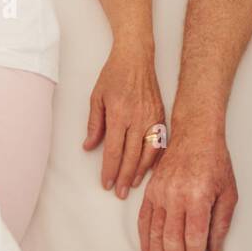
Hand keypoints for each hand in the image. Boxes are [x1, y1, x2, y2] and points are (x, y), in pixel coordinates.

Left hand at [82, 46, 166, 197]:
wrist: (136, 58)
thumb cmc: (114, 75)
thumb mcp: (97, 98)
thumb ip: (94, 124)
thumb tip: (89, 146)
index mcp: (119, 114)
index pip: (114, 150)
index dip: (110, 170)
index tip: (106, 183)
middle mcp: (137, 118)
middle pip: (132, 156)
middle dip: (125, 177)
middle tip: (120, 192)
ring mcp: (152, 117)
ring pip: (148, 153)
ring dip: (140, 171)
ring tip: (133, 185)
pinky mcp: (161, 116)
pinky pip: (159, 142)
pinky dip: (155, 158)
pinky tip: (150, 168)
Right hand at [137, 131, 236, 250]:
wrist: (195, 134)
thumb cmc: (215, 161)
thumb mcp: (229, 192)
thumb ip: (221, 223)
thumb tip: (214, 250)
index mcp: (198, 197)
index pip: (194, 237)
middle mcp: (176, 196)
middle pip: (171, 240)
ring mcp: (160, 193)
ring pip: (154, 233)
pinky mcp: (151, 191)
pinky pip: (144, 220)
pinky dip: (144, 240)